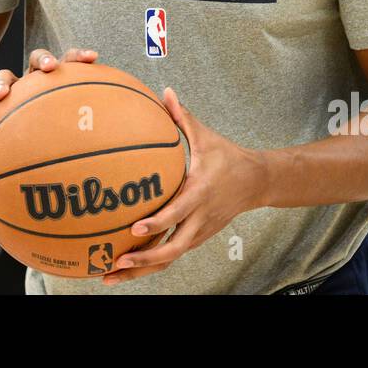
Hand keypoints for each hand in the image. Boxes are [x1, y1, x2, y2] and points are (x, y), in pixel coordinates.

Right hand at [0, 46, 97, 134]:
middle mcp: (33, 80)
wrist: (10, 124)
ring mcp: (11, 90)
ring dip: (3, 82)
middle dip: (44, 59)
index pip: (68, 61)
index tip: (92, 57)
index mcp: (54, 80)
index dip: (78, 57)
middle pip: (37, 59)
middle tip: (51, 67)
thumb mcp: (64, 127)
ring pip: (4, 75)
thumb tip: (116, 149)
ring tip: (2, 95)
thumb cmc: (49, 128)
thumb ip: (84, 130)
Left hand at [101, 87, 264, 285]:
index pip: (177, 212)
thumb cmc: (226, 156)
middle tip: (114, 263)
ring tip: (110, 275)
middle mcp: (199, 218)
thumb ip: (182, 116)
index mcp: (200, 192)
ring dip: (142, 269)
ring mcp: (199, 232)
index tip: (133, 229)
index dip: (157, 223)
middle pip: (171, 248)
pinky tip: (125, 268)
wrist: (256, 182)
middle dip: (143, 260)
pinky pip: (172, 255)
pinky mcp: (197, 238)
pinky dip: (150, 264)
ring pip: (170, 258)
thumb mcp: (206, 135)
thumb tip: (164, 91)